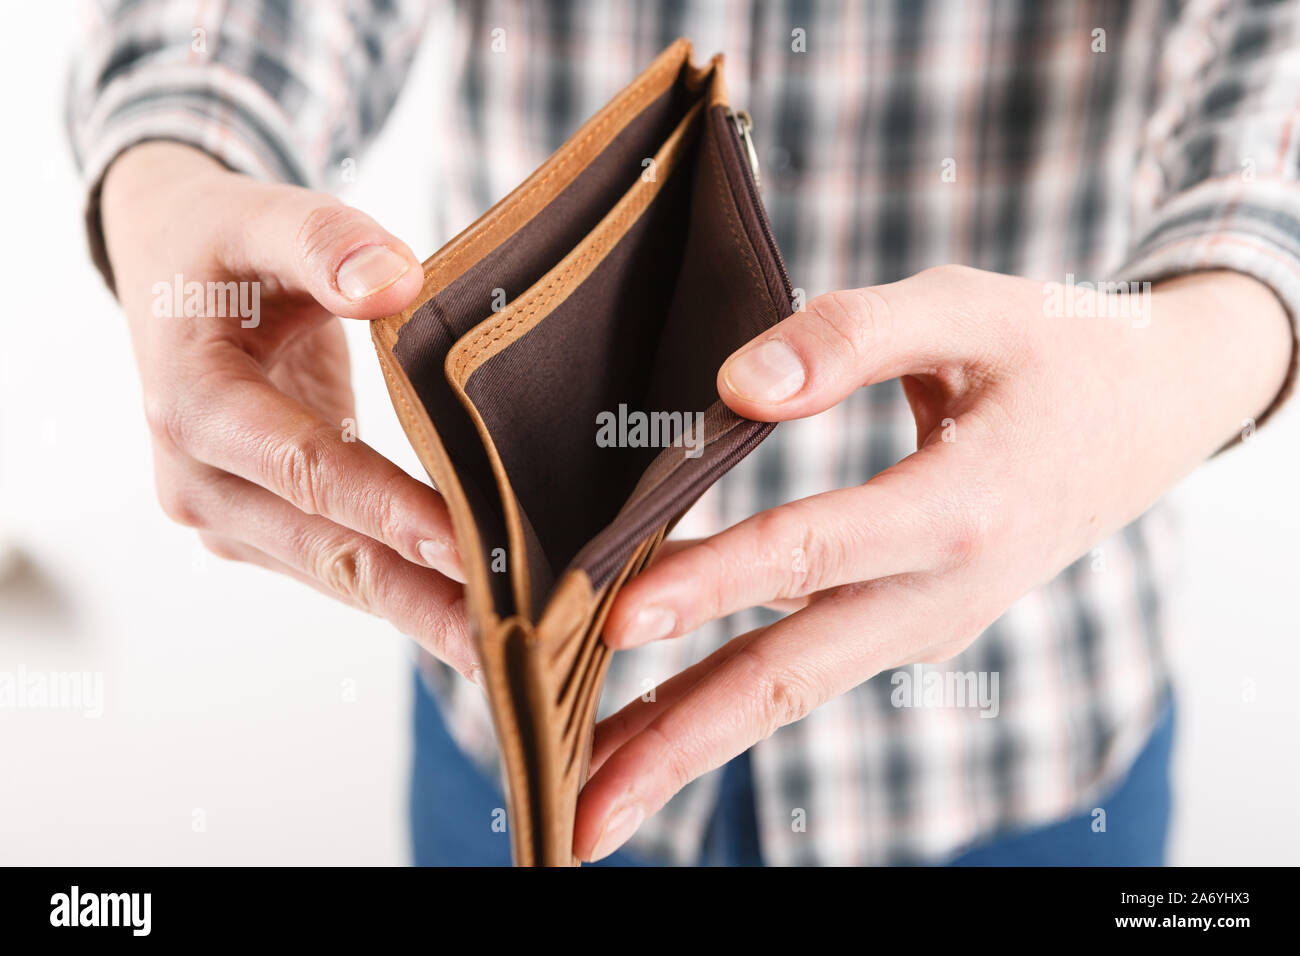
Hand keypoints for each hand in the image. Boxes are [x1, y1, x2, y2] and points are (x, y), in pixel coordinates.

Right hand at [101, 142, 476, 675]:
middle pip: (329, 551)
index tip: (469, 549)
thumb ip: (324, 241)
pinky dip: (403, 589)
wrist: (173, 271)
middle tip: (511, 643)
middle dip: (422, 600)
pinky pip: (337, 563)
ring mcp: (226, 515)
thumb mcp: (260, 215)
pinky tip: (467, 616)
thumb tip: (396, 281)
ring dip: (420, 612)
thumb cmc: (222, 243)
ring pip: (337, 574)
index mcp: (193, 403)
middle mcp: (199, 480)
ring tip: (506, 652)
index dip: (390, 511)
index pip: (308, 469)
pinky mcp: (257, 528)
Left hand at [579, 264, 1291, 859]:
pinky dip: (720, 705)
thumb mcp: (968, 309)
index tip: (618, 622)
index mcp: (961, 510)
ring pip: (786, 692)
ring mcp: (919, 622)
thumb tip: (736, 385)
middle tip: (580, 810)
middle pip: (789, 677)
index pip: (814, 552)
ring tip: (590, 805)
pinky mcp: (902, 626)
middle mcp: (938, 593)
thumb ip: (853, 336)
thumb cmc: (1054, 352)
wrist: (1146, 418)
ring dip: (686, 748)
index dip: (714, 583)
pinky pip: (801, 669)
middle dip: (678, 744)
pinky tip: (648, 730)